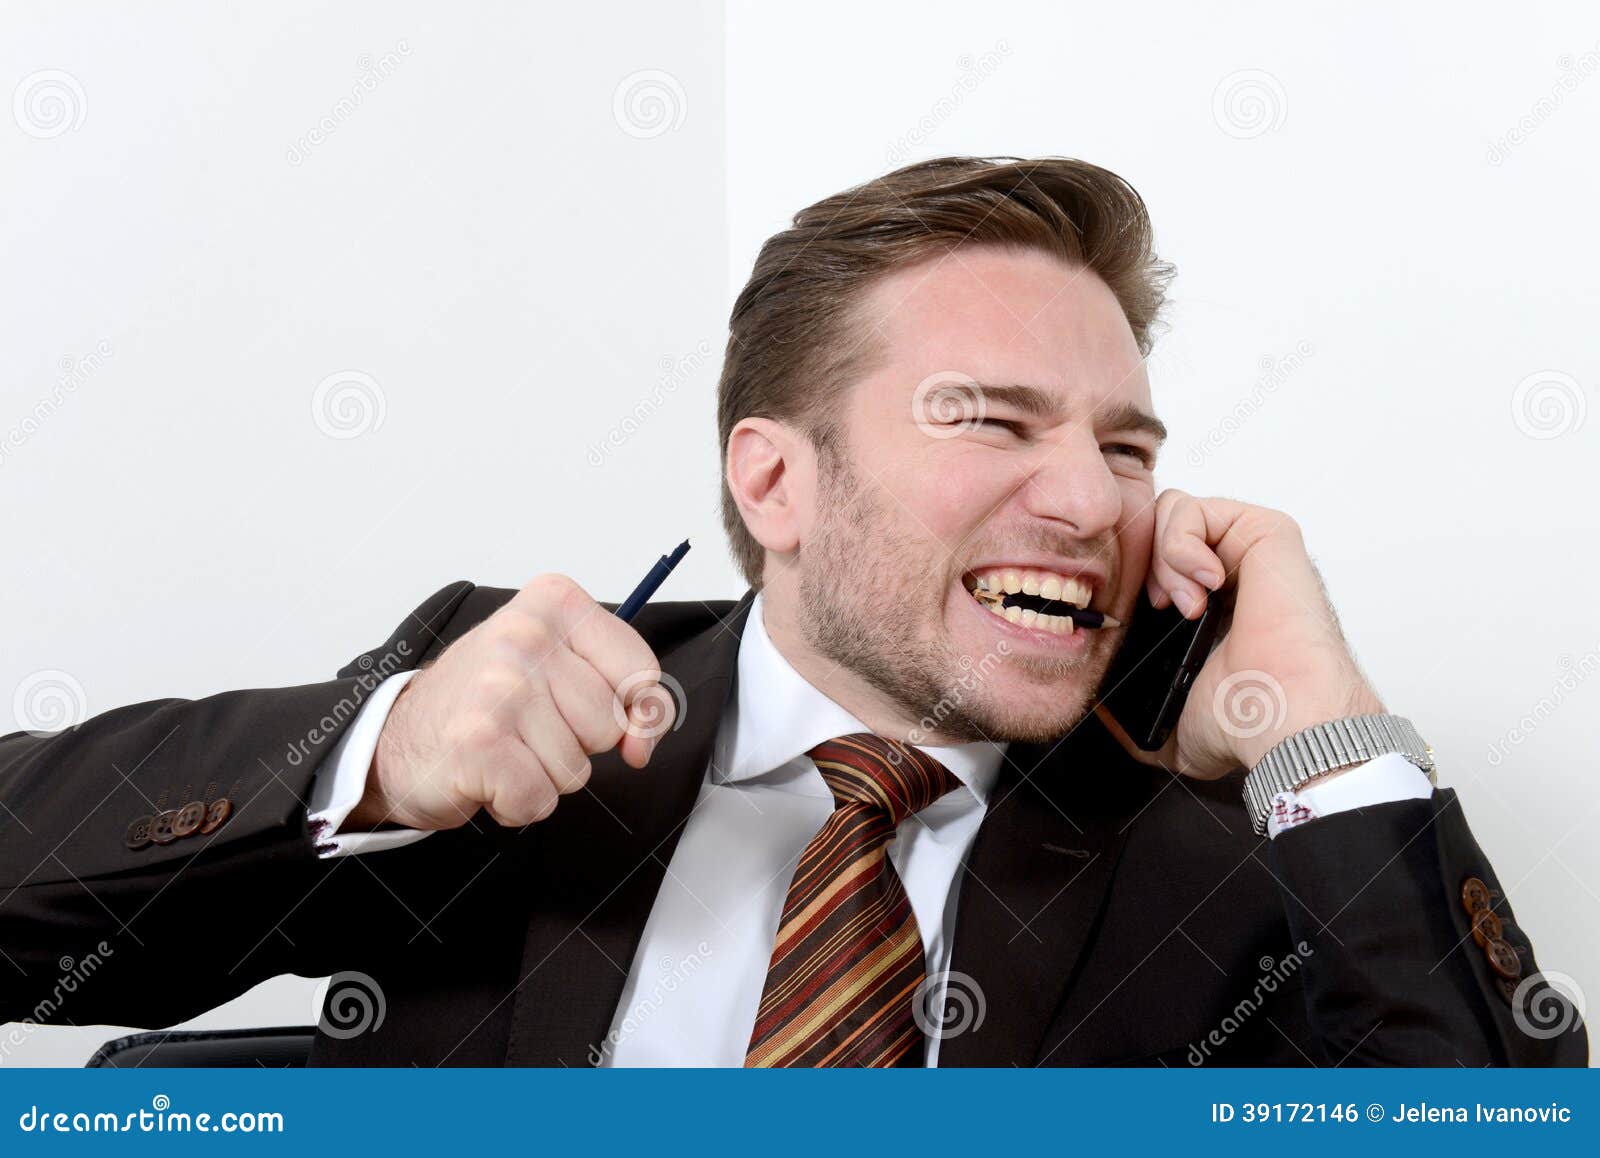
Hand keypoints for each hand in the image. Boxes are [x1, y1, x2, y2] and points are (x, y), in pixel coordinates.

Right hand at [347, 574, 672, 830]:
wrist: (393, 739)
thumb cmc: (479, 704)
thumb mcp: (558, 668)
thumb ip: (624, 692)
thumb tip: (643, 740)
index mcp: (553, 603)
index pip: (640, 668)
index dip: (637, 710)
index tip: (613, 719)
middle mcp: (525, 636)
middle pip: (609, 726)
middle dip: (575, 743)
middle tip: (525, 726)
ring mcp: (500, 688)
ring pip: (577, 768)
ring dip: (543, 775)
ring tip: (504, 747)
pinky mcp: (479, 741)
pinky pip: (539, 799)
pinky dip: (517, 804)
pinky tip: (488, 776)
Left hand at [1097, 490, 1383, 779]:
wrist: (1277, 716)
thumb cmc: (1239, 722)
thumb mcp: (1162, 718)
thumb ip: (1127, 708)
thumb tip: (1095, 706)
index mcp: (1207, 611)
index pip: (1151, 564)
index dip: (1131, 580)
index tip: (1138, 617)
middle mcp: (1229, 576)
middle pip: (1158, 530)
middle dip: (1144, 564)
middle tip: (1158, 608)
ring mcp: (1246, 552)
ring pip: (1172, 513)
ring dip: (1165, 558)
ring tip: (1185, 604)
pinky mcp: (1266, 532)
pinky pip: (1196, 509)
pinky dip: (1181, 543)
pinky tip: (1202, 586)